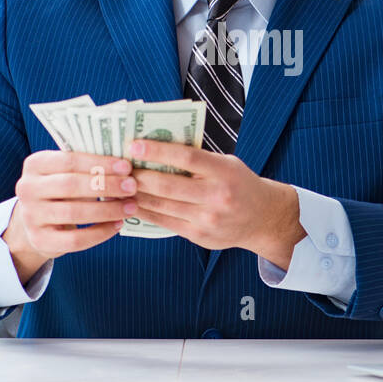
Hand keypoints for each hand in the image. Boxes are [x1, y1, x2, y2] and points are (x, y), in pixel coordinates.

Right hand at [3, 151, 138, 284]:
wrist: (37, 223)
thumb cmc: (60, 191)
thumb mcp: (65, 173)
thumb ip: (87, 167)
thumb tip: (125, 166)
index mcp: (34, 164)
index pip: (69, 160)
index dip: (99, 163)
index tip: (126, 167)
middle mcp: (27, 188)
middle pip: (70, 185)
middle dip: (106, 186)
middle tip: (132, 187)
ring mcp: (31, 216)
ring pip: (74, 212)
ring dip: (107, 210)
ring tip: (130, 207)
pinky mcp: (40, 240)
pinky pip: (75, 239)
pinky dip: (99, 233)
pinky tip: (117, 225)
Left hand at [127, 139, 305, 269]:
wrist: (263, 218)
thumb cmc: (240, 183)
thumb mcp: (227, 163)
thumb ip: (198, 158)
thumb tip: (156, 148)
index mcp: (224, 172)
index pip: (186, 158)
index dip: (157, 151)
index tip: (134, 145)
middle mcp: (216, 197)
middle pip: (167, 184)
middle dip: (139, 175)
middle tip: (120, 166)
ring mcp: (207, 220)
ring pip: (161, 205)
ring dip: (136, 194)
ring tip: (120, 184)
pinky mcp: (199, 236)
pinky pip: (165, 222)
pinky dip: (145, 211)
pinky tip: (132, 202)